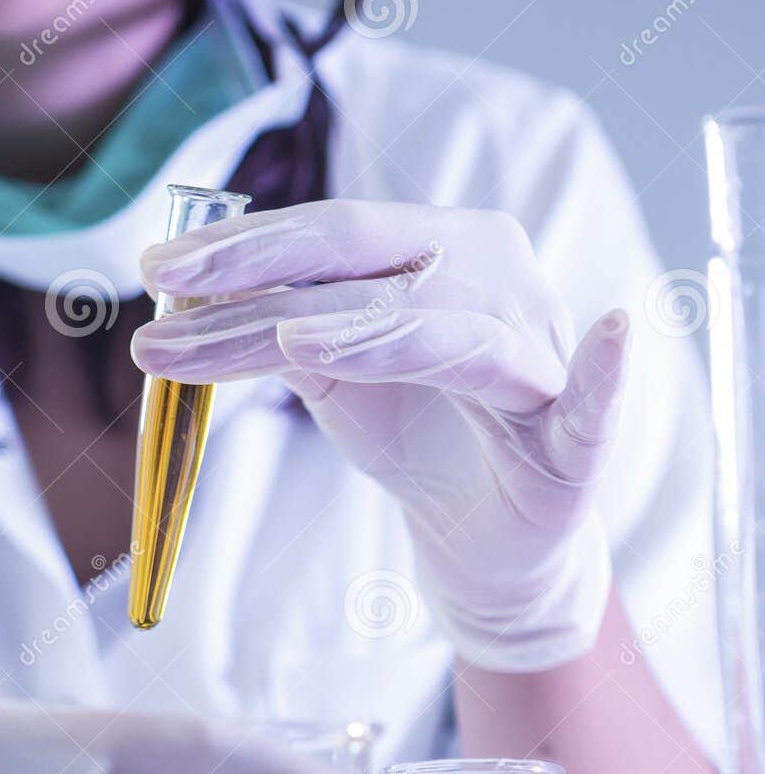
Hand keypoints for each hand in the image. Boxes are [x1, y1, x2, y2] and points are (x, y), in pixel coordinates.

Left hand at [135, 201, 629, 670]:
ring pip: (448, 330)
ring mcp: (534, 351)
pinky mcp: (575, 437)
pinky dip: (606, 371)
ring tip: (294, 347)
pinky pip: (591, 400)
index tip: (156, 276)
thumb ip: (273, 337)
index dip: (243, 250)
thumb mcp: (330, 385)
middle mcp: (489, 277)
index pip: (329, 236)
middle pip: (371, 262)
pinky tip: (616, 334)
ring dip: (374, 336)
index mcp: (431, 253)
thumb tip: (178, 299)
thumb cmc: (415, 441)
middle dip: (265, 279)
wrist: (484, 537)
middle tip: (174, 298)